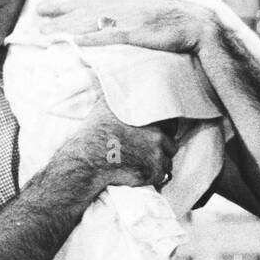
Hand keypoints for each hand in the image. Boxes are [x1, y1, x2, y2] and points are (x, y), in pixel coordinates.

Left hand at [36, 0, 218, 53]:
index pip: (87, 2)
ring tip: (44, 35)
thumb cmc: (175, 13)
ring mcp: (128, 21)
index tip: (43, 8)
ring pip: (90, 25)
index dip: (63, 5)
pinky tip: (75, 43)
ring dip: (66, 30)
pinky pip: (109, 38)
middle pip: (83, 13)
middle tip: (34, 21)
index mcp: (123, 0)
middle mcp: (121, 8)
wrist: (198, 25)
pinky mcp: (137, 35)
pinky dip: (91, 40)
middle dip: (57, 17)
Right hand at [57, 97, 174, 191]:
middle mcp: (157, 134)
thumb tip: (125, 83)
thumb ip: (122, 95)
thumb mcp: (106, 104)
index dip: (163, 129)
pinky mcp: (154, 173)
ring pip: (167, 160)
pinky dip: (154, 175)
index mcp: (150, 117)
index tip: (155, 134)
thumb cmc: (95, 133)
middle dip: (162, 146)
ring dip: (159, 162)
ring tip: (142, 162)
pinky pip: (163, 175)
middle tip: (147, 150)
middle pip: (171, 142)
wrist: (88, 160)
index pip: (171, 122)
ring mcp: (157, 155)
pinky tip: (141, 171)